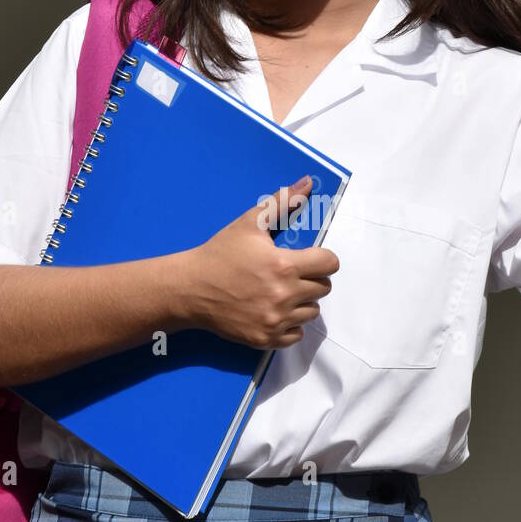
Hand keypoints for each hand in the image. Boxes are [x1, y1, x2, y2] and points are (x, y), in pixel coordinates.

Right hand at [187, 176, 339, 348]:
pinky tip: (274, 311)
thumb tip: (307, 183)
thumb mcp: (250, 223)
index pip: (330, 264)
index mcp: (284, 265)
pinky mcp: (266, 338)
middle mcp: (284, 295)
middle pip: (324, 288)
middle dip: (312, 278)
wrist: (190, 289)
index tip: (309, 258)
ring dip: (302, 302)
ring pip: (312, 312)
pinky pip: (297, 335)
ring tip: (281, 292)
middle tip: (290, 274)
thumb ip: (282, 203)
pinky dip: (290, 324)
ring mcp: (275, 320)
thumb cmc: (220, 253)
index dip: (323, 258)